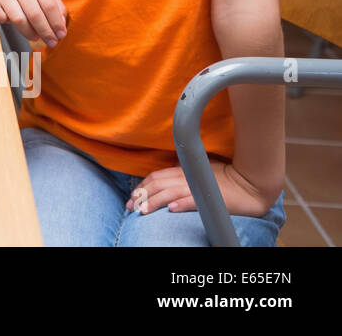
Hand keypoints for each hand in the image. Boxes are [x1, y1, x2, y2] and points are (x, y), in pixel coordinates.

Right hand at [0, 0, 68, 47]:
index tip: (61, 35)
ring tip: (35, 37)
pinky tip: (9, 22)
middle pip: (34, 14)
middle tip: (51, 42)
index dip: (56, 23)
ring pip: (17, 18)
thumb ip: (57, 7)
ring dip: (29, 32)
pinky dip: (3, 22)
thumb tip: (61, 25)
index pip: (49, 5)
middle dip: (45, 32)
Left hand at [128, 161, 277, 218]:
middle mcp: (187, 177)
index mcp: (184, 171)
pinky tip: (170, 210)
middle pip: (158, 184)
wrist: (250, 184)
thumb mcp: (200, 171)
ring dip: (155, 201)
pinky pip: (193, 200)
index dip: (141, 186)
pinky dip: (181, 204)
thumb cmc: (226, 179)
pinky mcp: (211, 198)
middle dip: (141, 195)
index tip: (132, 197)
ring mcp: (198, 187)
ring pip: (170, 192)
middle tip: (131, 207)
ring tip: (143, 211)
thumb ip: (183, 173)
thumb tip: (167, 175)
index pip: (156, 176)